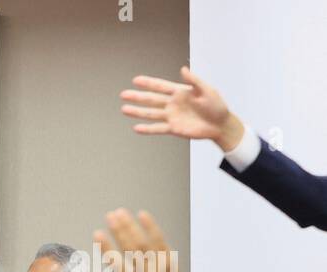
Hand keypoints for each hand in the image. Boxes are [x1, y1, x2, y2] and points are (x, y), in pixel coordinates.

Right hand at [93, 209, 208, 271]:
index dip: (106, 247)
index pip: (116, 263)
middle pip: (131, 249)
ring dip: (131, 225)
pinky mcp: (169, 258)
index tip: (97, 234)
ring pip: (143, 242)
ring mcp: (159, 266)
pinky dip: (150, 226)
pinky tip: (142, 215)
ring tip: (120, 212)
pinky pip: (160, 240)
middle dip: (118, 231)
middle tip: (109, 216)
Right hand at [120, 67, 244, 151]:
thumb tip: (183, 69)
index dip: (148, 83)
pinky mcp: (173, 129)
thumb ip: (194, 80)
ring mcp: (171, 116)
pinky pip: (158, 129)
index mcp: (180, 92)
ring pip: (151, 113)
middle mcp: (172, 104)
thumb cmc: (216, 105)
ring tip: (124, 109)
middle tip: (124, 94)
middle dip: (137, 97)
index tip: (136, 80)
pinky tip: (137, 127)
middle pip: (151, 99)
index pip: (160, 86)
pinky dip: (147, 129)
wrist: (221, 125)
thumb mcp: (207, 90)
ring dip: (137, 112)